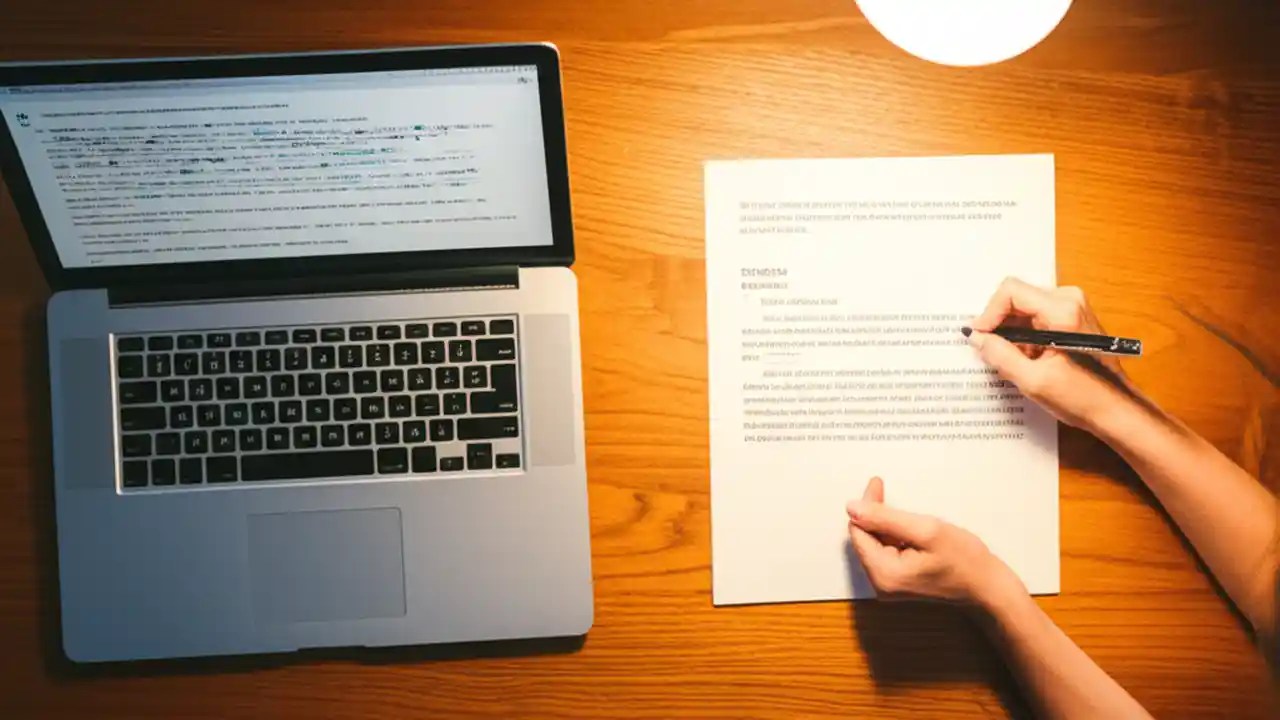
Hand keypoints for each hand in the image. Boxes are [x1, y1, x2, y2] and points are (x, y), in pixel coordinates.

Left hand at [846, 476, 1025, 609]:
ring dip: (885, 524)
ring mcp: (889, 585)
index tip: (876, 484)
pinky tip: (909, 528)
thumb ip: (886, 518)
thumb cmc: (965, 561)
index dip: (866, 506)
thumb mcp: (926, 530)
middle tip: (884, 488)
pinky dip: (894, 535)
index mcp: (884, 574)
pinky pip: (887, 552)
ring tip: (906, 513)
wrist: (988, 588)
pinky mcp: (898, 582)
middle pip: (865, 539)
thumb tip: (851, 507)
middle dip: (875, 514)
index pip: (859, 532)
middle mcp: (881, 584)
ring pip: (875, 544)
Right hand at [969, 277, 1140, 430]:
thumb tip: (976, 337)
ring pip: (1024, 308)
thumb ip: (999, 355)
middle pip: (1017, 298)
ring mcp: (1073, 307)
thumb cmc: (1082, 397)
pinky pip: (1037, 316)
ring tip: (1017, 361)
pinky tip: (1029, 359)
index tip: (979, 336)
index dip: (989, 313)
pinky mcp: (1073, 317)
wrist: (1116, 408)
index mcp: (1062, 311)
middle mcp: (1070, 300)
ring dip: (1013, 333)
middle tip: (994, 352)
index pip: (1011, 292)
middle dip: (1000, 325)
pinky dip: (1026, 335)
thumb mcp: (1033, 380)